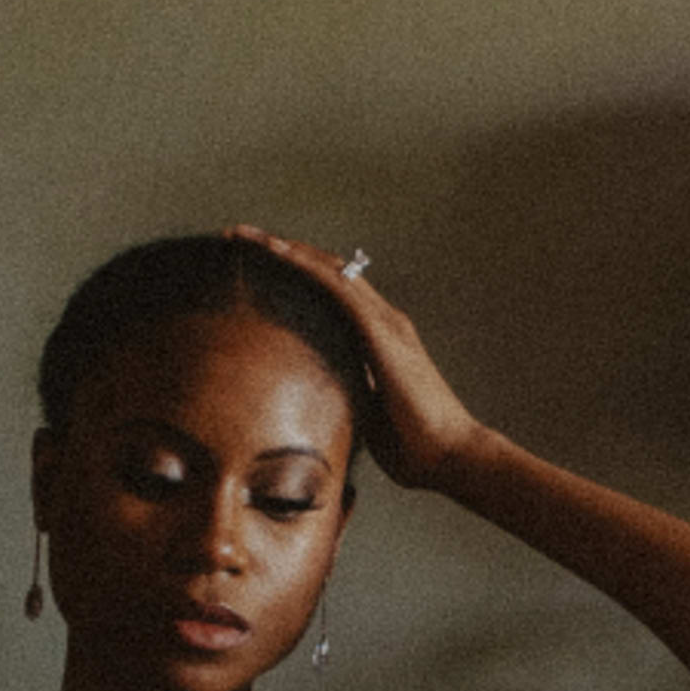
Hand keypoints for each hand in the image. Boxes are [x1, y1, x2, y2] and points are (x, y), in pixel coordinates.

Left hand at [223, 226, 481, 482]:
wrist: (450, 455)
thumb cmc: (413, 446)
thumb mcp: (365, 412)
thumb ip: (343, 393)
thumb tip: (310, 397)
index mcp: (379, 338)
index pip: (331, 293)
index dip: (295, 275)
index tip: (255, 266)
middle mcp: (383, 320)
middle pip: (327, 272)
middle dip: (282, 251)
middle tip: (238, 237)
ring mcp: (384, 321)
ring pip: (328, 270)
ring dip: (284, 248)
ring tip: (244, 235)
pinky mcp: (381, 331)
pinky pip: (337, 286)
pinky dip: (304, 265)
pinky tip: (276, 252)